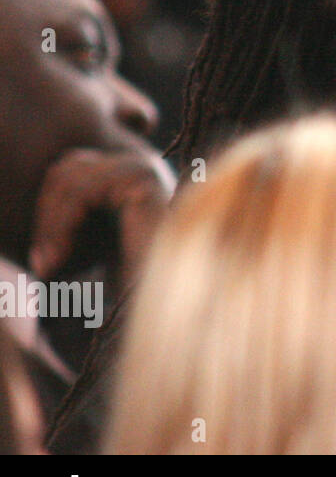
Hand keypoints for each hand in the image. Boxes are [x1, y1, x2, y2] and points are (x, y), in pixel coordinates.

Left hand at [27, 146, 175, 288]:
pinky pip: (81, 191)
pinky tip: (62, 260)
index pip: (71, 171)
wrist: (162, 309)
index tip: (44, 262)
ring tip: (50, 267)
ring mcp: (145, 170)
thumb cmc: (130, 289)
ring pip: (68, 177)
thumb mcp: (90, 247)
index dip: (49, 214)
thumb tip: (32, 199)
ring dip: (50, 226)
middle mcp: (143, 167)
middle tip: (43, 265)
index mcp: (132, 180)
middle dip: (46, 216)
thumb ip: (69, 221)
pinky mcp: (142, 181)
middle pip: (67, 167)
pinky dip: (60, 227)